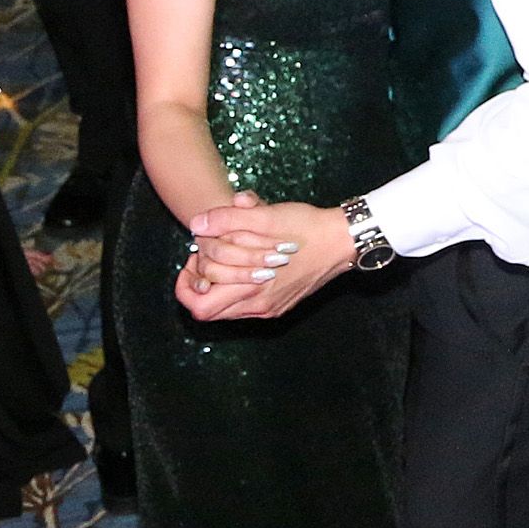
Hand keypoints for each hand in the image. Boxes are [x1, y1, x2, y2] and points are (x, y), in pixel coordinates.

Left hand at [176, 197, 354, 321]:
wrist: (343, 241)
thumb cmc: (306, 228)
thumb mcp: (266, 217)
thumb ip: (227, 220)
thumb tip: (196, 225)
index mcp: (251, 290)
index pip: (199, 306)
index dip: (185, 286)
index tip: (192, 261)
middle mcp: (259, 307)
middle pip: (209, 310)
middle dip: (201, 283)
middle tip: (206, 256)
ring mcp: (271, 309)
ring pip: (227, 308)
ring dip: (219, 285)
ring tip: (226, 256)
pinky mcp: (281, 304)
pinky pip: (246, 305)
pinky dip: (237, 287)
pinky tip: (246, 262)